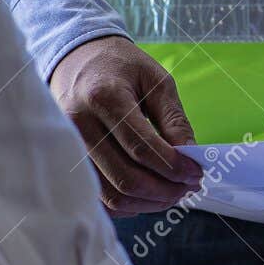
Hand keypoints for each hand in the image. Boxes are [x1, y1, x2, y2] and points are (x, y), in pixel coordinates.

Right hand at [51, 36, 203, 215]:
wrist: (76, 59)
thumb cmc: (121, 67)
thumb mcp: (157, 80)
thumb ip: (174, 120)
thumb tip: (191, 158)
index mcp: (104, 98)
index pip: (143, 148)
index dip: (174, 167)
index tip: (197, 174)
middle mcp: (78, 125)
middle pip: (126, 178)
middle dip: (166, 190)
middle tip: (190, 187)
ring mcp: (68, 147)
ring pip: (112, 195)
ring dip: (149, 202)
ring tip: (174, 192)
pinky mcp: (66, 162)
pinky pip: (98, 198)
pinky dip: (128, 205)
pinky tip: (149, 195)